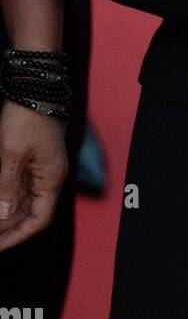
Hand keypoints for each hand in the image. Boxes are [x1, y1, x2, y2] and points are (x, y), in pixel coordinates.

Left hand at [0, 101, 67, 251]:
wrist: (34, 82)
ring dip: (4, 209)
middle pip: (29, 210)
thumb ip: (7, 187)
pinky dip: (4, 192)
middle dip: (6, 224)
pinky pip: (16, 181)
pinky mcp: (30, 153)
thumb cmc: (28, 115)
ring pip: (21, 197)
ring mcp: (40, 163)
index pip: (38, 219)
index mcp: (51, 177)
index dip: (17, 235)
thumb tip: (3, 216)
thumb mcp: (12, 154)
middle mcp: (48, 173)